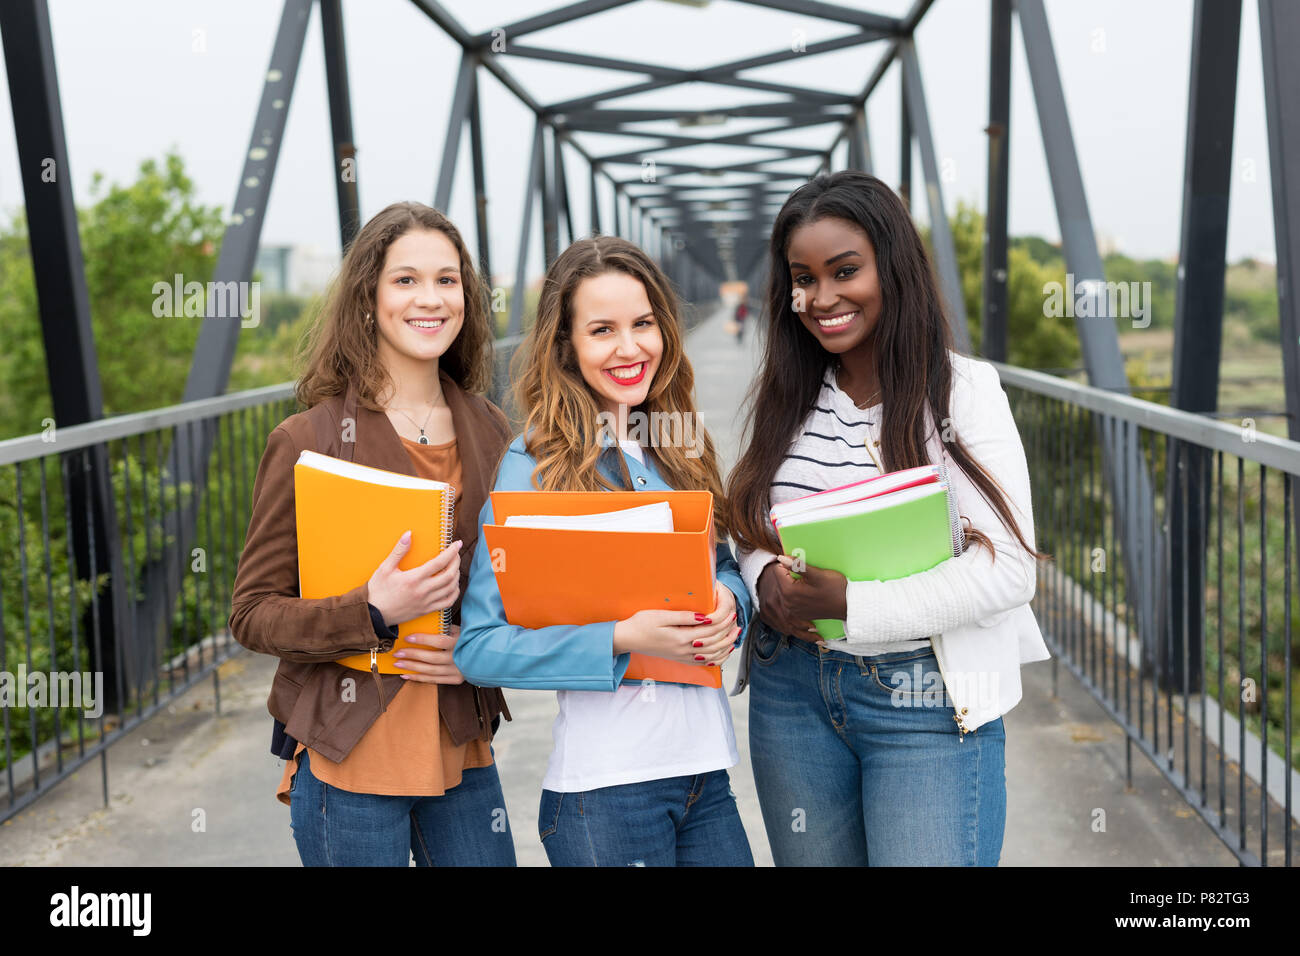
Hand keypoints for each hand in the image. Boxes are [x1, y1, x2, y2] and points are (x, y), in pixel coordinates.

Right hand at [366, 533, 461, 627]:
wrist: (373, 614)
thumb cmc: (378, 590)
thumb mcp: (385, 568)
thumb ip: (398, 551)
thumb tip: (408, 534)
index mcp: (414, 578)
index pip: (439, 562)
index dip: (451, 552)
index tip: (457, 543)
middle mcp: (423, 591)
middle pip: (450, 575)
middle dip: (456, 561)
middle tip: (455, 553)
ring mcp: (426, 602)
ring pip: (451, 588)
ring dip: (457, 576)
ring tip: (454, 567)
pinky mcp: (426, 610)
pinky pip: (447, 602)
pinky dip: (454, 592)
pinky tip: (452, 585)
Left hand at [392, 625, 464, 683]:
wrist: (487, 656)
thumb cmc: (470, 640)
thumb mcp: (461, 630)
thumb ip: (446, 629)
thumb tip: (424, 626)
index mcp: (460, 643)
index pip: (439, 641)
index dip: (422, 640)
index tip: (408, 638)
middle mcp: (458, 658)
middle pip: (432, 658)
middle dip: (412, 655)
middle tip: (398, 653)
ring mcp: (457, 670)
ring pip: (431, 671)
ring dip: (412, 668)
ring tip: (398, 664)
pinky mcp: (456, 679)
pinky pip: (434, 680)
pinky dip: (419, 678)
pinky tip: (406, 675)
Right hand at [612, 598, 739, 666]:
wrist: (627, 639)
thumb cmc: (641, 624)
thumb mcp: (660, 615)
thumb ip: (684, 617)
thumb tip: (705, 617)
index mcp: (680, 638)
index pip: (709, 630)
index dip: (723, 622)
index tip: (731, 613)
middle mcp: (683, 650)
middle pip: (714, 644)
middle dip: (728, 634)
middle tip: (738, 624)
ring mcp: (682, 657)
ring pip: (711, 656)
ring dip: (725, 647)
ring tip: (735, 637)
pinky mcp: (680, 659)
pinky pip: (703, 662)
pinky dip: (716, 659)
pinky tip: (722, 653)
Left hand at [758, 558, 847, 641]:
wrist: (849, 606)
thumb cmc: (835, 588)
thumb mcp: (817, 574)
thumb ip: (797, 566)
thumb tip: (781, 558)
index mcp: (789, 592)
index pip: (778, 569)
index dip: (789, 563)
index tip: (801, 565)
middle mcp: (787, 603)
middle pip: (780, 580)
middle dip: (790, 574)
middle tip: (807, 575)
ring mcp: (793, 610)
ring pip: (786, 589)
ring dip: (793, 583)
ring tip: (809, 584)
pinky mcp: (799, 614)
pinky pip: (792, 599)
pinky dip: (797, 594)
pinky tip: (810, 593)